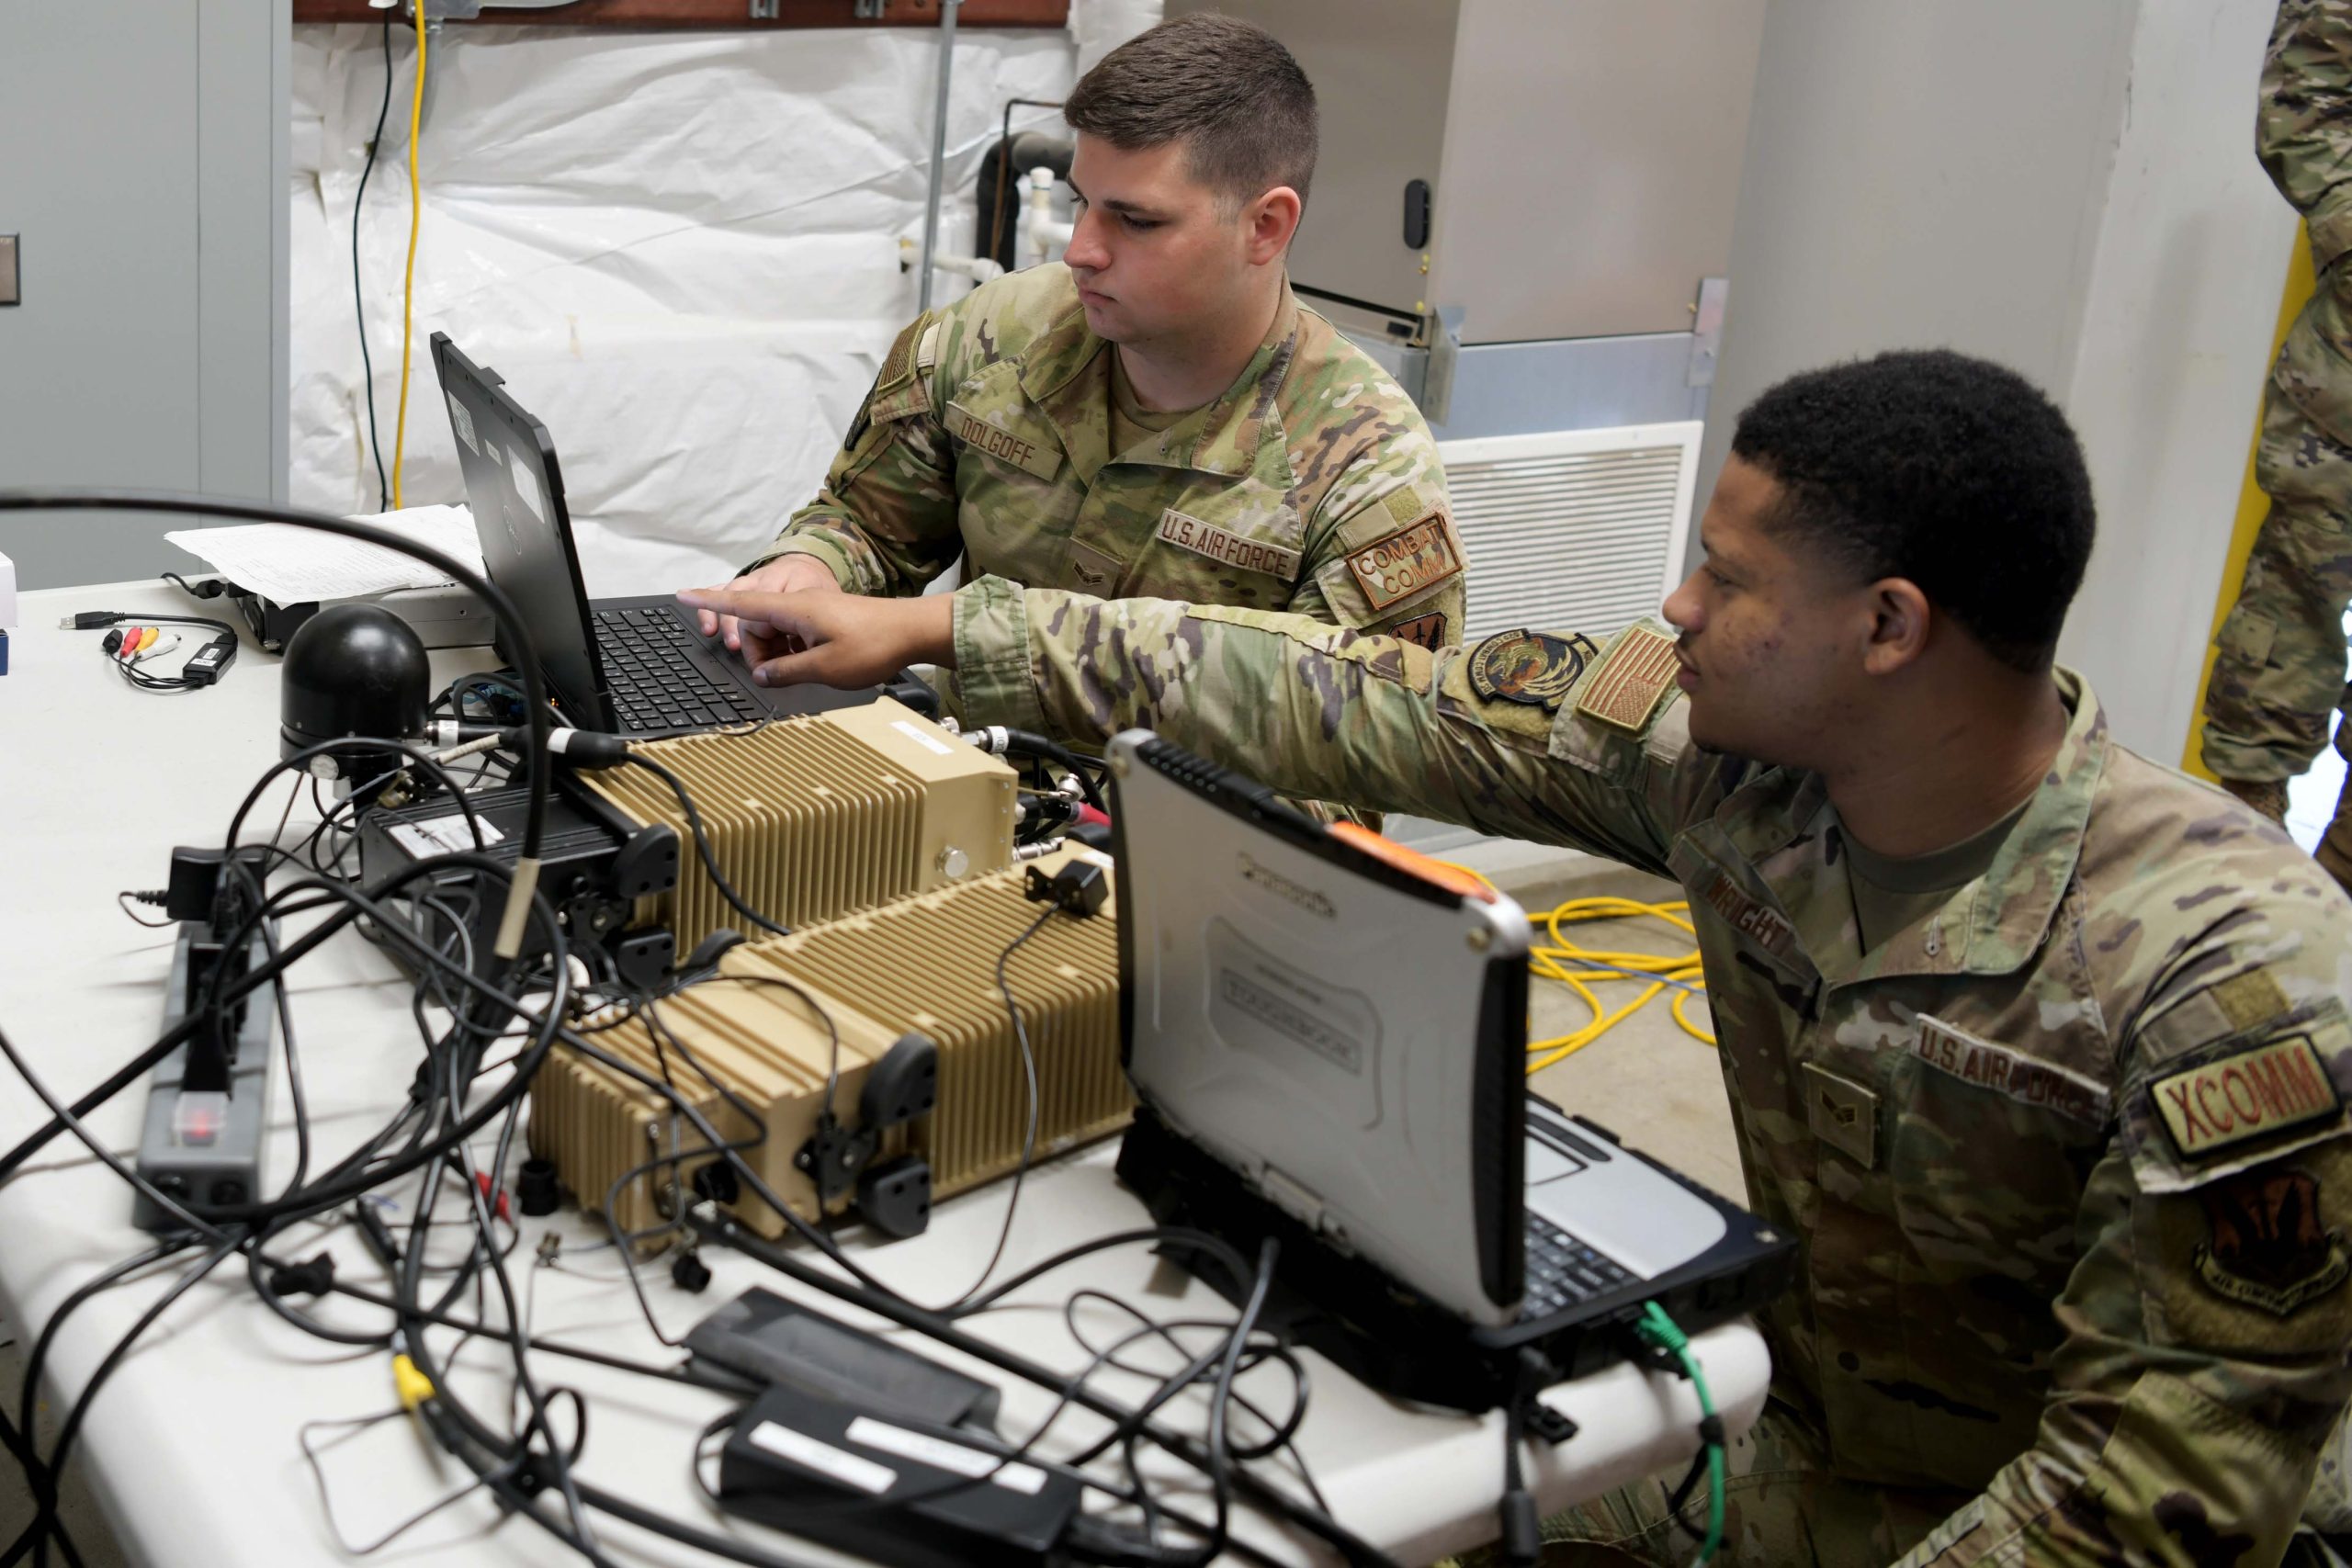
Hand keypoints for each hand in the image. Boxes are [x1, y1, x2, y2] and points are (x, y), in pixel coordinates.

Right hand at [674, 588, 956, 689]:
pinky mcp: (825, 620)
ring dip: (779, 654)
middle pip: (758, 626)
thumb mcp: (825, 668)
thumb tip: (761, 675)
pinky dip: (795, 651)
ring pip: (777, 633)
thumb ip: (787, 673)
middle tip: (777, 675)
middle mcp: (799, 604)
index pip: (741, 604)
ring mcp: (813, 611)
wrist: (913, 632)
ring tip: (803, 670)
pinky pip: (795, 635)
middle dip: (758, 651)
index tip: (682, 594)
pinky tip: (812, 664)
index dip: (709, 601)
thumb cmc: (875, 645)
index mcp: (794, 608)